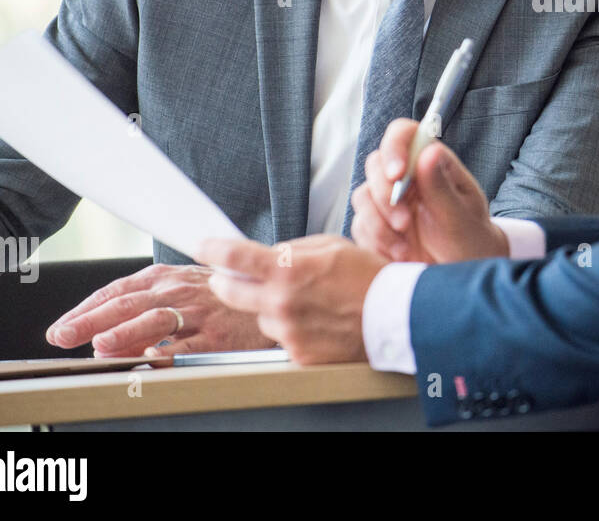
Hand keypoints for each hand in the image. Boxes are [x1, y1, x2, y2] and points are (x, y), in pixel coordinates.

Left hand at [45, 263, 277, 357]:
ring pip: (156, 319)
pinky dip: (164, 353)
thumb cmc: (219, 296)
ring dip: (125, 332)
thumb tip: (101, 337)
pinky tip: (144, 360)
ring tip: (99, 344)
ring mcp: (198, 313)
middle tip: (62, 335)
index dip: (85, 309)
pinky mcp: (216, 336)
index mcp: (165, 277)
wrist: (270, 295)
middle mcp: (178, 291)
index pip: (116, 290)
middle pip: (128, 302)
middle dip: (91, 319)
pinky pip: (186, 346)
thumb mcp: (180, 289)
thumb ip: (142, 308)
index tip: (60, 327)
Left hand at [198, 235, 382, 364]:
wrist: (395, 315)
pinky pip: (281, 338)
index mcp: (288, 269)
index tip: (203, 246)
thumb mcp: (331, 245)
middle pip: (229, 291)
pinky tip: (316, 320)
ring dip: (269, 307)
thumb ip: (293, 249)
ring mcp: (287, 331)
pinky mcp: (297, 354)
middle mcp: (281, 302)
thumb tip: (268, 254)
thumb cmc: (368, 277)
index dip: (211, 249)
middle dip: (226, 281)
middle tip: (231, 276)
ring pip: (260, 316)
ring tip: (304, 302)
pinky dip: (292, 328)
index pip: (233, 256)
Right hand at [350, 118, 508, 263]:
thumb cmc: (469, 240)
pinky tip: (399, 254)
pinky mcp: (375, 224)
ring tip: (405, 247)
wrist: (460, 276)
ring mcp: (388, 200)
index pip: (404, 134)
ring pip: (363, 196)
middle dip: (384, 194)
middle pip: (376, 164)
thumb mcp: (460, 216)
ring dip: (379, 222)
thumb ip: (441, 186)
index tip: (397, 174)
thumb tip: (429, 150)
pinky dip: (376, 241)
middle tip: (404, 222)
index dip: (394, 147)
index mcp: (431, 163)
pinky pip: (359, 224)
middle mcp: (407, 176)